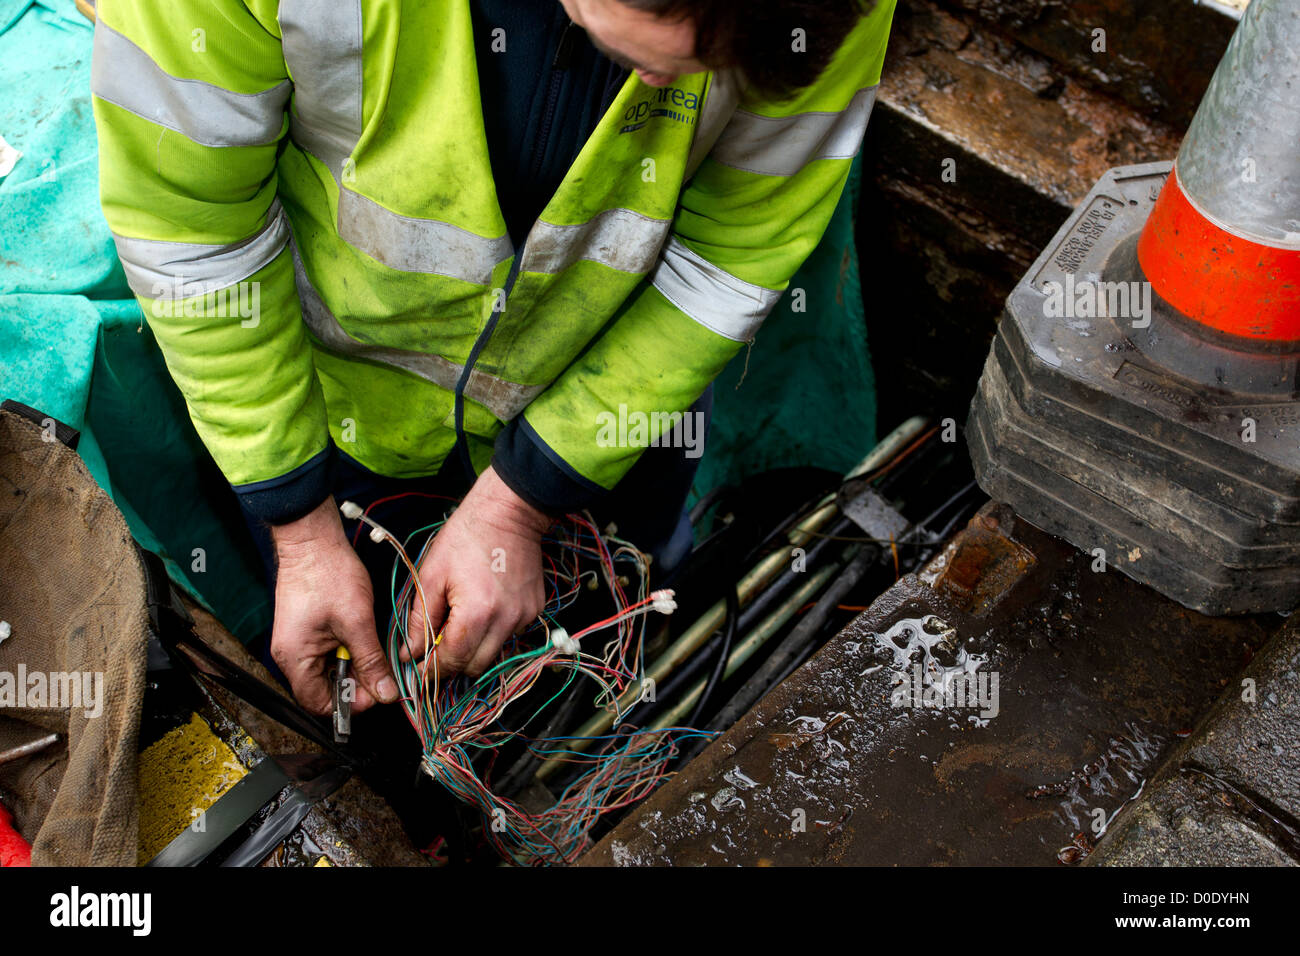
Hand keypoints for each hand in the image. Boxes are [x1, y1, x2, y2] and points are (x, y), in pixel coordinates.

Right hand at [269, 497, 398, 714]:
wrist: (312, 540)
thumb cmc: (329, 574)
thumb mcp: (357, 622)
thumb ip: (371, 662)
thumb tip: (385, 694)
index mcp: (295, 659)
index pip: (319, 704)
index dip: (350, 703)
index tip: (377, 691)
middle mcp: (290, 655)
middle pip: (323, 689)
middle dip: (355, 684)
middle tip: (381, 671)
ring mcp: (296, 642)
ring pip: (328, 671)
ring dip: (353, 666)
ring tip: (372, 651)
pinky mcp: (305, 630)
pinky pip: (326, 653)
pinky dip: (346, 651)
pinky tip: (362, 639)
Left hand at [405, 465, 550, 675]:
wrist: (510, 512)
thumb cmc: (467, 536)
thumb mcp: (432, 575)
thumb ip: (420, 619)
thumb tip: (410, 653)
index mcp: (477, 613)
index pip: (453, 660)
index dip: (431, 670)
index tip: (417, 671)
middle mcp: (506, 621)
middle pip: (475, 666)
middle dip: (452, 664)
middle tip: (434, 652)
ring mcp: (524, 617)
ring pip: (494, 653)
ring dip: (474, 649)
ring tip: (458, 626)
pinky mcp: (535, 610)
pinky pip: (510, 635)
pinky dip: (493, 633)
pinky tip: (482, 610)